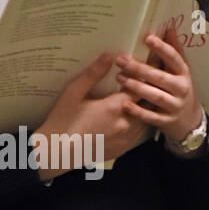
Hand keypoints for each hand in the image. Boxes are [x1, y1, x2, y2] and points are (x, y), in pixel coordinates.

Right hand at [31, 52, 150, 178]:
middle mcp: (125, 124)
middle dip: (150, 89)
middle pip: (149, 102)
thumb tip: (109, 55)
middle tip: (151, 78)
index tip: (147, 64)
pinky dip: (142, 121)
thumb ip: (93, 74)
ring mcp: (126, 139)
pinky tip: (136, 114)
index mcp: (114, 107)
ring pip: (147, 118)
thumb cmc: (62, 122)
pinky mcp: (123, 149)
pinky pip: (140, 133)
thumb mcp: (74, 93)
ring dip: (147, 106)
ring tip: (146, 94)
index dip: (145, 74)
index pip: (141, 86)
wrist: (57, 154)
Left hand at [114, 24, 203, 143]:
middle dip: (140, 69)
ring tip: (119, 77)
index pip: (174, 58)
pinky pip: (151, 116)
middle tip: (121, 60)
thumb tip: (169, 27)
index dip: (161, 48)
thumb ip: (174, 50)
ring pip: (155, 96)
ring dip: (137, 87)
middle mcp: (181, 89)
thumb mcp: (180, 70)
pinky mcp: (166, 121)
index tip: (147, 37)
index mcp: (183, 73)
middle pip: (160, 77)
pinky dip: (138, 111)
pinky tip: (124, 104)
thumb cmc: (179, 89)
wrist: (189, 120)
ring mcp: (174, 106)